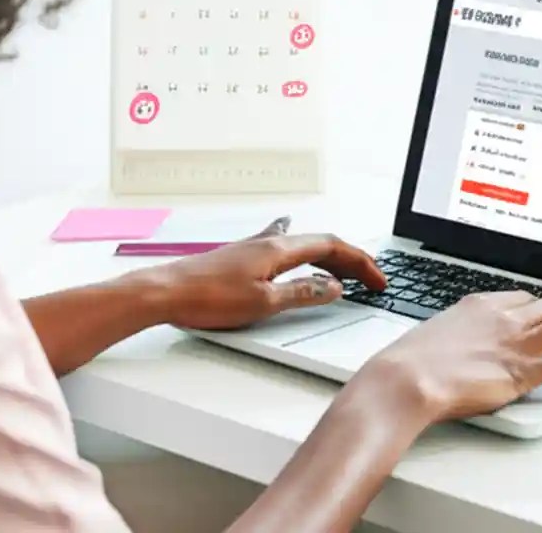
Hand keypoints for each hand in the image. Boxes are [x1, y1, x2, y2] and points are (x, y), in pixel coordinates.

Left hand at [130, 218, 386, 330]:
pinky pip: (282, 247)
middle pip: (320, 243)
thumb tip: (332, 288)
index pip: (332, 247)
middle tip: (371, 280)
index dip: (360, 262)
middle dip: (350, 260)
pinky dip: (300, 250)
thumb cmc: (206, 297)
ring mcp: (253, 247)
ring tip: (344, 267)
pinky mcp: (240, 257)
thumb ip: (302, 293)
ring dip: (327, 255)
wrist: (163, 292)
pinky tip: (289, 239)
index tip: (378, 280)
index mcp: (279, 249)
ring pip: (302, 245)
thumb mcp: (264, 302)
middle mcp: (268, 242)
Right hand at [359, 290, 541, 422]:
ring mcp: (516, 342)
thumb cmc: (409, 362)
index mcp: (479, 305)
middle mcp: (503, 317)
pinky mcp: (524, 371)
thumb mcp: (432, 336)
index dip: (536, 309)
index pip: (520, 298)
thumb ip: (453, 337)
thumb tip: (453, 348)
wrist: (407, 377)